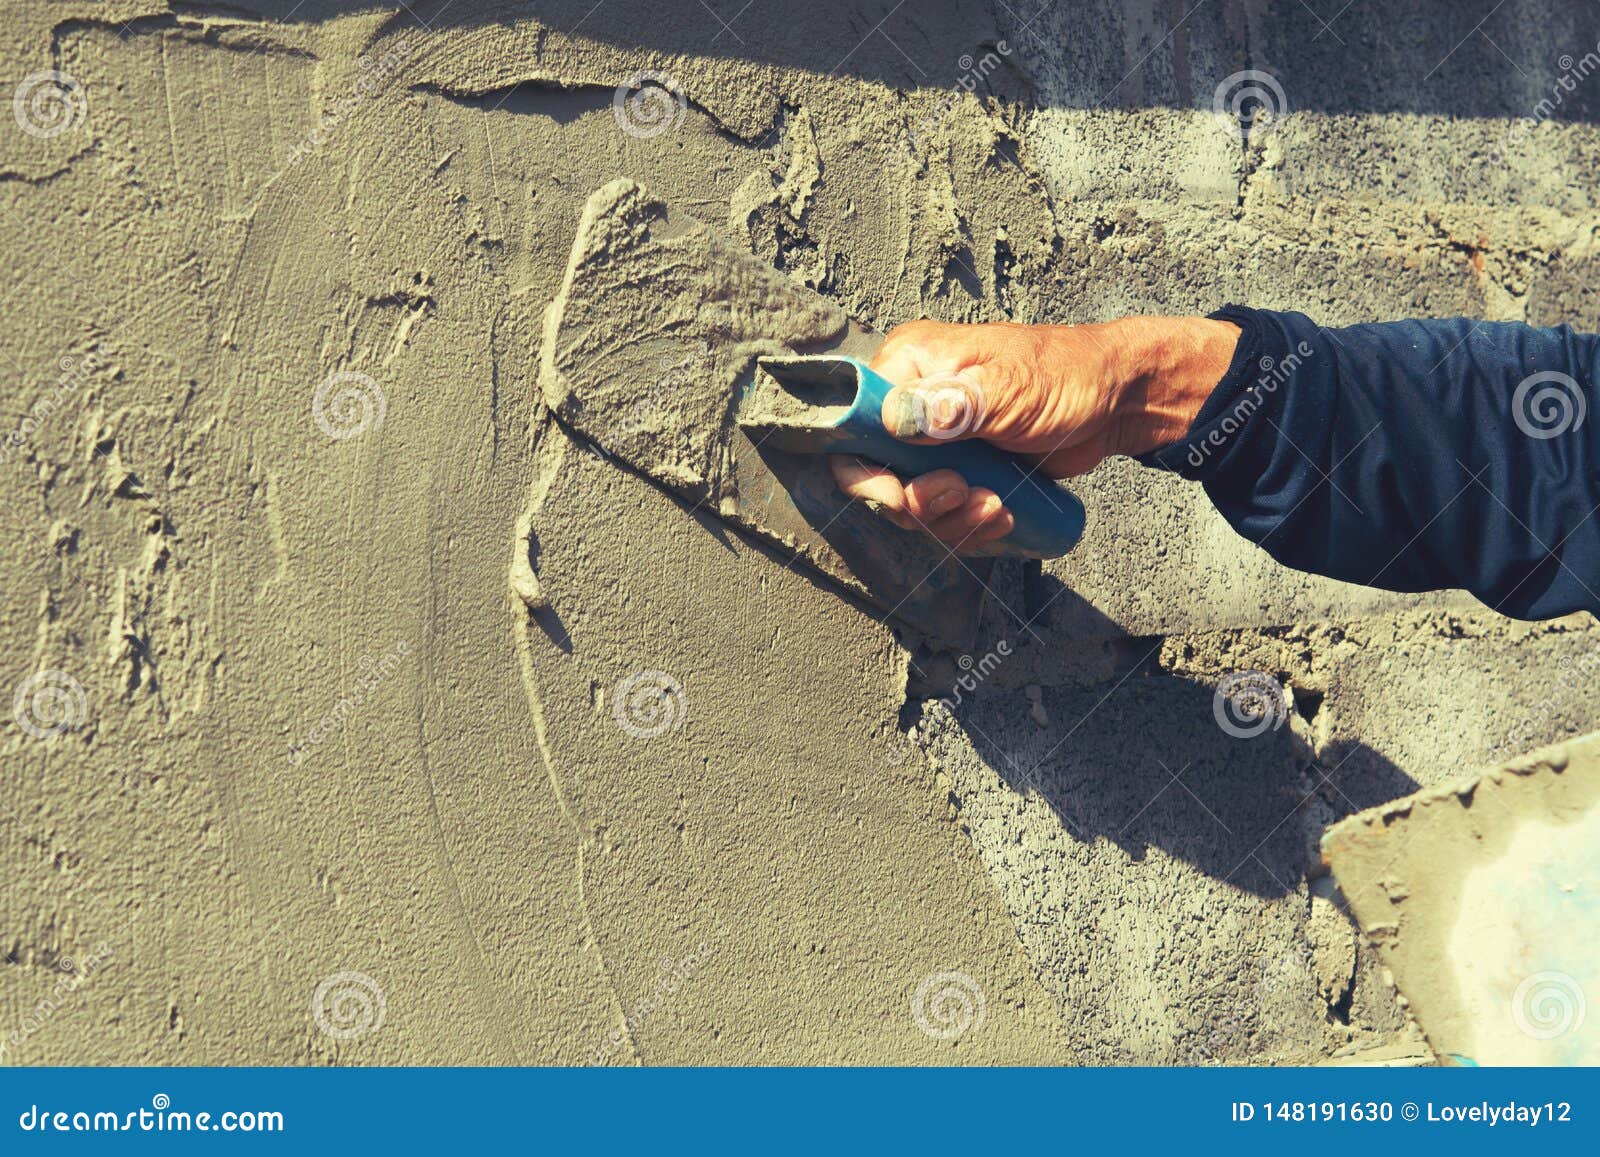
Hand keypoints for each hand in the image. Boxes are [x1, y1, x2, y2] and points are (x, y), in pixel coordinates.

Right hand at [829, 316, 1239, 551]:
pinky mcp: (961, 472)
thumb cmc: (1065, 376)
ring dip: (951, 519)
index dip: (865, 469)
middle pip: (877, 475)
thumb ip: (955, 402)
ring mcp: (936, 443)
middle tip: (960, 494)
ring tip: (995, 505)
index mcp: (909, 367)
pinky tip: (1003, 516)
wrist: (1113, 401)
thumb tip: (903, 416)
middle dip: (918, 502)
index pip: (851, 423)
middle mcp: (912, 404)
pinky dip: (970, 526)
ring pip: (913, 504)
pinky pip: (946, 515)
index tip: (901, 492)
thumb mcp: (1010, 386)